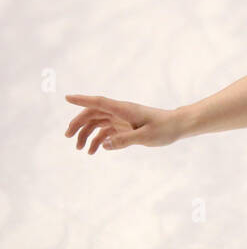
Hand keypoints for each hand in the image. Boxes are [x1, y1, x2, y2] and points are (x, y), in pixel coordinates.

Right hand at [64, 95, 184, 153]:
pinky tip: (95, 151)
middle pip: (93, 114)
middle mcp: (120, 112)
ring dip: (87, 135)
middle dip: (78, 124)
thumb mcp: (146, 136)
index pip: (99, 102)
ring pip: (98, 123)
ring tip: (81, 149)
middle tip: (68, 137)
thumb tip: (103, 145)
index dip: (82, 100)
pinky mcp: (126, 127)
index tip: (66, 98)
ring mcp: (122, 119)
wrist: (178, 126)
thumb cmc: (165, 128)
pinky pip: (107, 132)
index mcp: (124, 110)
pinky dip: (99, 140)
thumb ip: (124, 140)